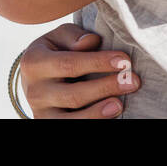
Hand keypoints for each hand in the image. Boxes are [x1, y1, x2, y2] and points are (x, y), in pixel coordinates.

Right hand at [18, 22, 139, 118]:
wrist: (37, 76)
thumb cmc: (56, 51)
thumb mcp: (60, 36)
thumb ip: (75, 36)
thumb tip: (91, 42)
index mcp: (34, 63)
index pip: (69, 64)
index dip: (98, 63)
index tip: (124, 61)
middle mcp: (33, 91)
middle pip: (73, 95)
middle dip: (105, 88)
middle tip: (133, 81)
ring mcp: (40, 113)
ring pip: (69, 120)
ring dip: (97, 114)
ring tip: (119, 105)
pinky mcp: (47, 124)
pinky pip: (70, 128)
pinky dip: (91, 122)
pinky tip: (109, 115)